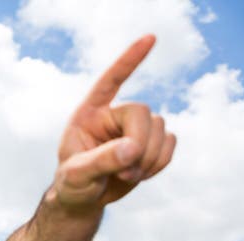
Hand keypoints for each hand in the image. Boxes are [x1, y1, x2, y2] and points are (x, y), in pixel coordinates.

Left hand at [54, 34, 175, 210]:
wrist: (83, 199)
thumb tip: (131, 147)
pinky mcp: (150, 143)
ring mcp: (134, 128)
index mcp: (89, 114)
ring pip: (160, 128)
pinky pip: (170, 144)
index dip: (129, 61)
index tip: (151, 39)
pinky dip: (160, 162)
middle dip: (140, 144)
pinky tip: (140, 174)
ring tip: (125, 175)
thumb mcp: (77, 175)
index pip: (110, 82)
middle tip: (125, 172)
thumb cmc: (72, 184)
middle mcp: (113, 115)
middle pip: (143, 112)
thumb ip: (101, 160)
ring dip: (148, 158)